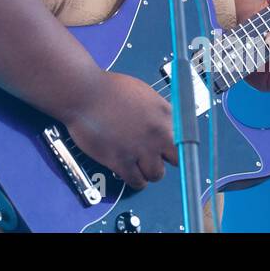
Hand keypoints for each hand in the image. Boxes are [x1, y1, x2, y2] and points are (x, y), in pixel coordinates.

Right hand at [61, 72, 175, 190]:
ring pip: (157, 174)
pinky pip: (138, 182)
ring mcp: (141, 148)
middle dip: (165, 159)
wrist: (84, 92)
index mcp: (165, 112)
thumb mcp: (142, 93)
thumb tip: (164, 125)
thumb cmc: (107, 89)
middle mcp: (158, 132)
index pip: (185, 137)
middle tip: (153, 156)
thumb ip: (156, 111)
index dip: (175, 143)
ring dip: (148, 171)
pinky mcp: (122, 161)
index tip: (170, 148)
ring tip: (138, 164)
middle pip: (176, 159)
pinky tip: (129, 171)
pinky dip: (134, 180)